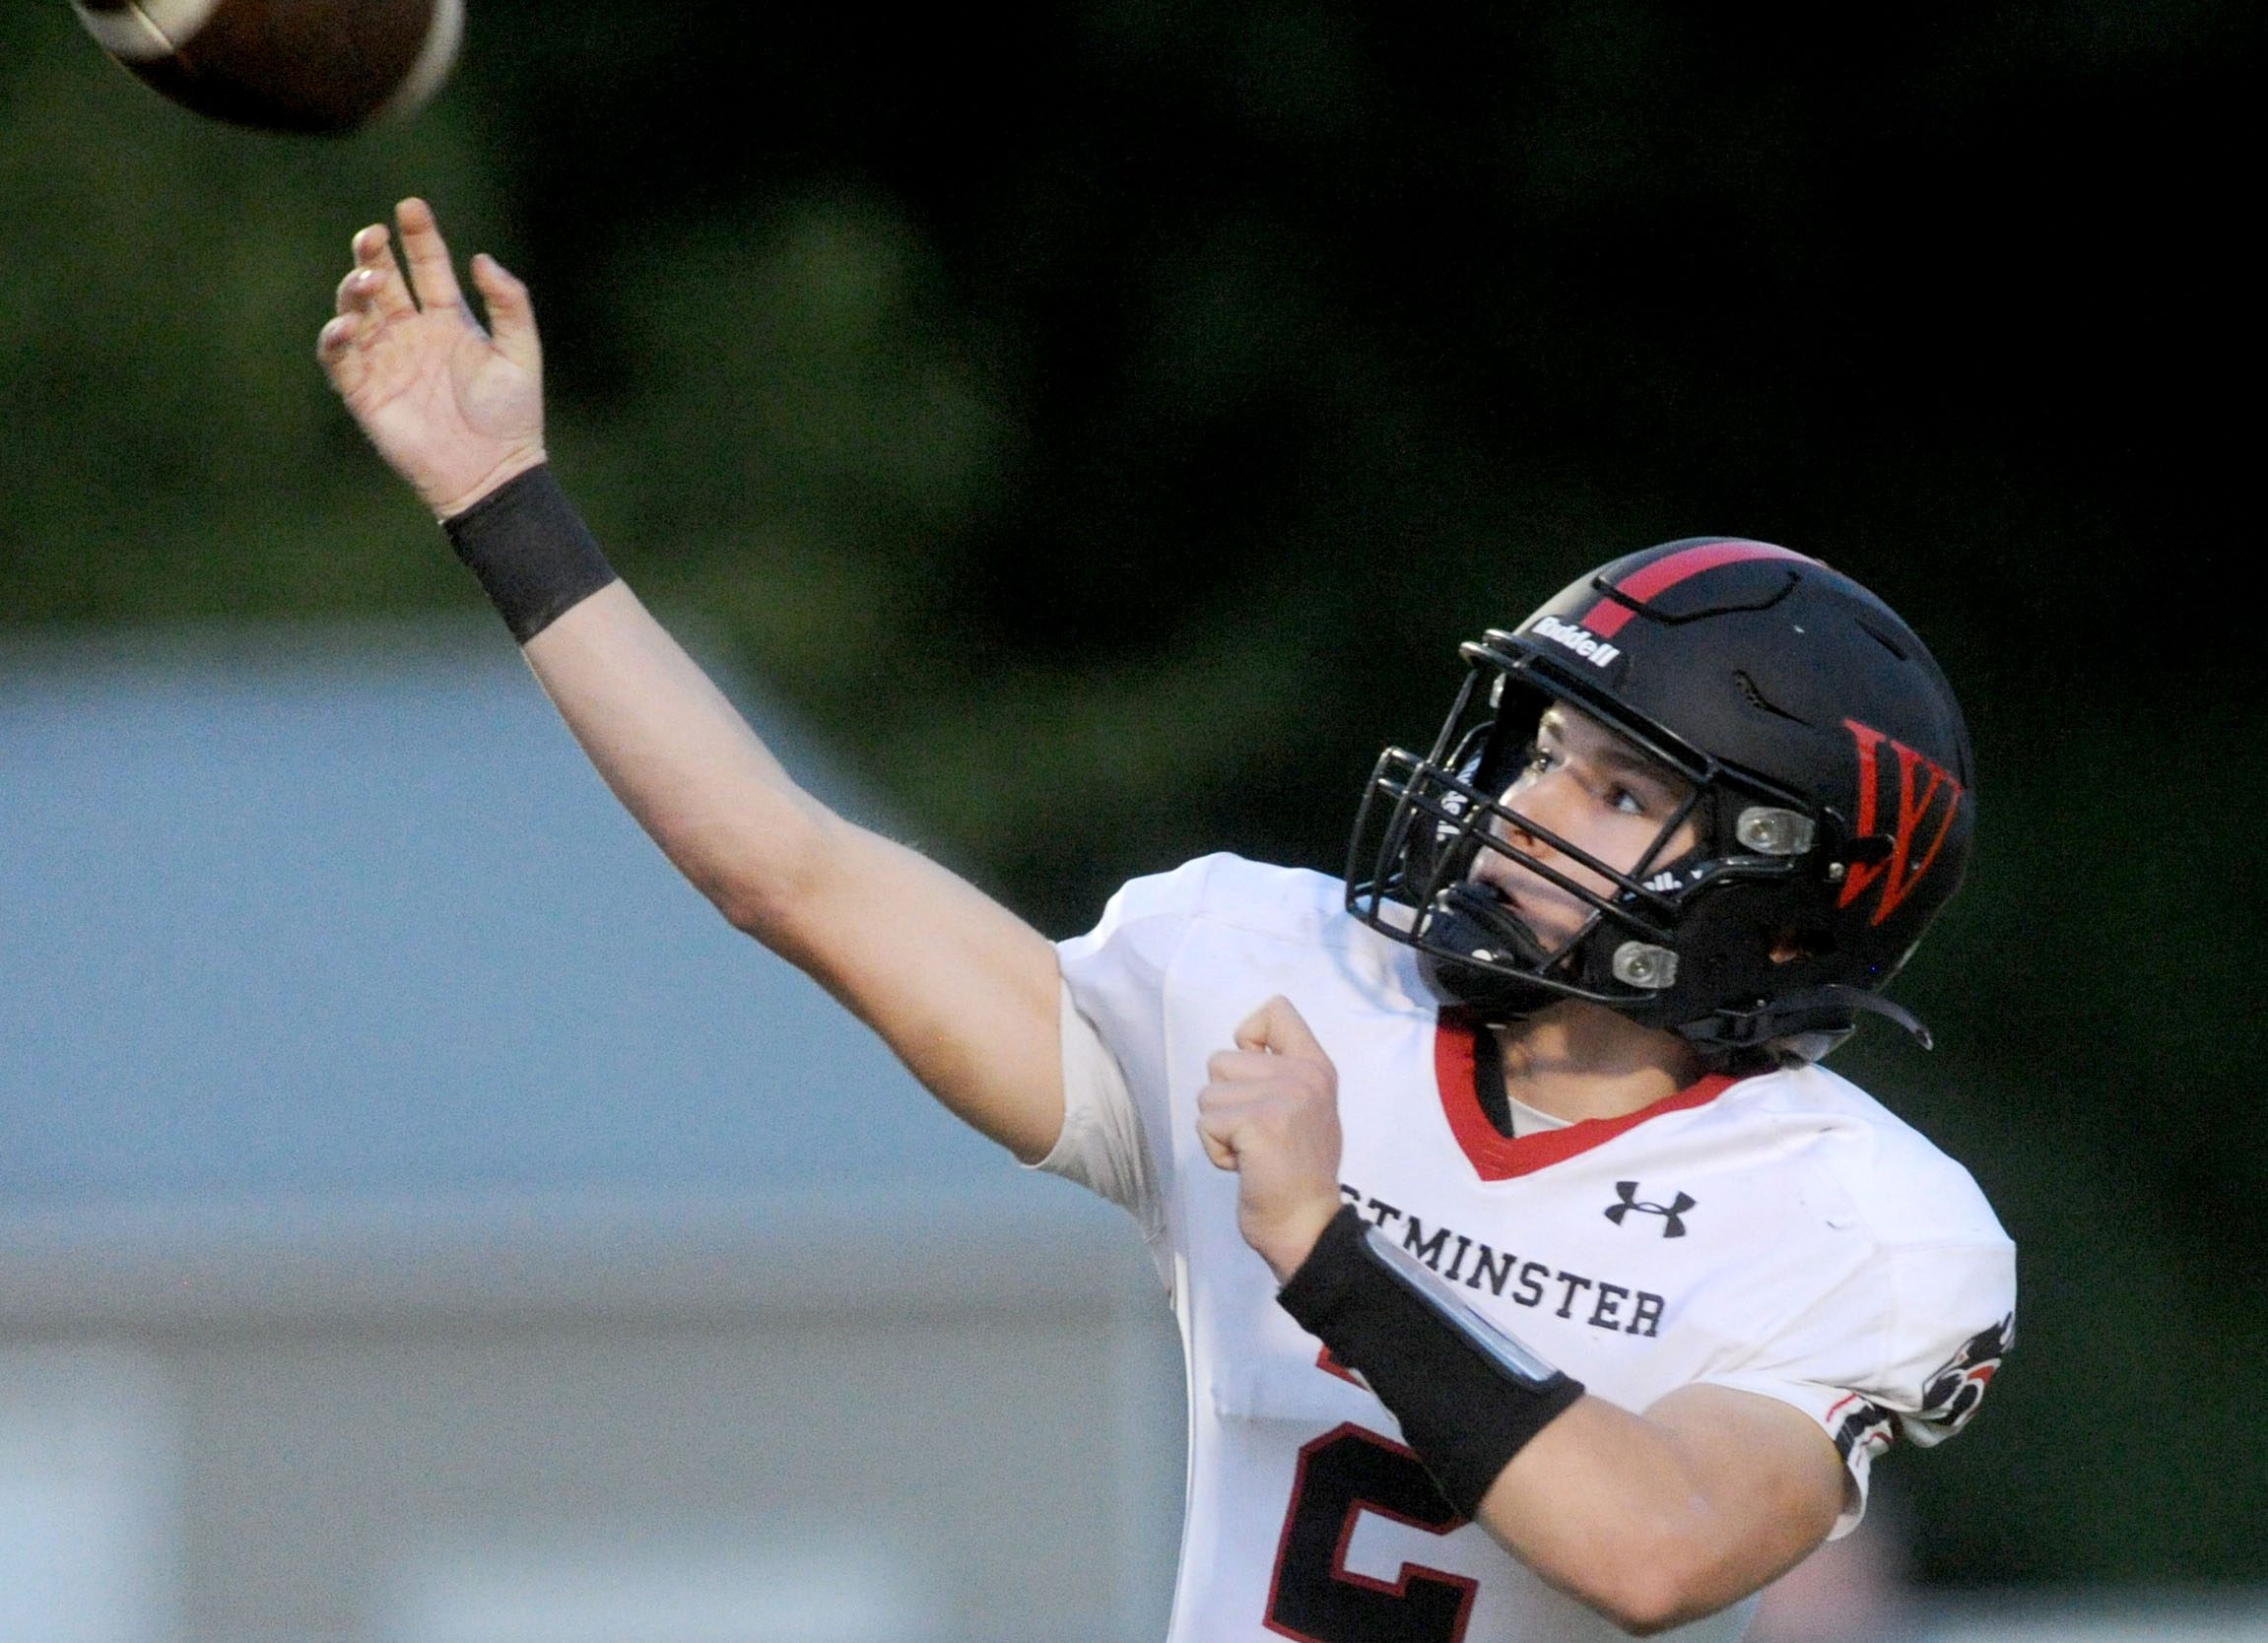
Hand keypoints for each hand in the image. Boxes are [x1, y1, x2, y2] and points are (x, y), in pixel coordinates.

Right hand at [317, 198, 546, 518]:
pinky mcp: (364, 392)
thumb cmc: (512, 416)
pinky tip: (346, 323)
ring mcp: (385, 360)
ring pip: (356, 310)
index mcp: (449, 320)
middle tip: (373, 236)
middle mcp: (412, 334)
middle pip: (382, 281)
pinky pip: (339, 357)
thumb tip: (481, 259)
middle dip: (373, 254)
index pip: (427, 266)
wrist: (493, 473)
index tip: (410, 207)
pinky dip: (336, 337)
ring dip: (355, 290)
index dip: (418, 236)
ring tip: (368, 280)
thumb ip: (509, 303)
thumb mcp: (521, 353)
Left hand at [1196, 996, 1345, 1282]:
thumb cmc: (1298, 1172)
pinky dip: (1217, 1151)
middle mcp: (1304, 1075)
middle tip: (1260, 1135)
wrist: (1306, 1226)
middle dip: (1227, 1101)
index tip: (1256, 1078)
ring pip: (1208, 1093)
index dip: (1248, 1038)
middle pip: (1221, 1059)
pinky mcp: (1259, 1123)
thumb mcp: (1306, 1107)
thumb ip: (1282, 1073)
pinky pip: (1206, 1123)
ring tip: (1254, 1151)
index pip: (1275, 1010)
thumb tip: (1242, 1046)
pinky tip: (1246, 1166)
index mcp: (1317, 1067)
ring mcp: (1283, 1097)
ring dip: (1220, 1128)